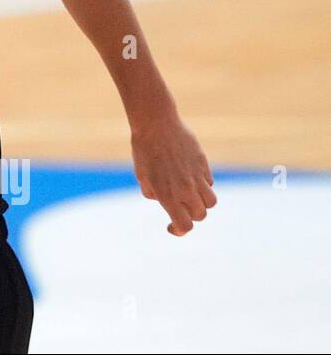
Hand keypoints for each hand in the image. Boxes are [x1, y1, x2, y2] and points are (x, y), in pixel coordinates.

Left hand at [130, 110, 216, 235]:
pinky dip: (202, 184)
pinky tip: (189, 174)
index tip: (172, 226)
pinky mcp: (203, 164)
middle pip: (200, 215)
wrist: (156, 125)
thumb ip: (154, 193)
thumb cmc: (144, 151)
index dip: (179, 230)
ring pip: (211, 202)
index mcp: (168, 195)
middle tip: (180, 208)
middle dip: (191, 215)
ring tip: (189, 193)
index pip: (185, 226)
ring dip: (202, 202)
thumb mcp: (143, 176)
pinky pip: (209, 182)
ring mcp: (197, 177)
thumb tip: (162, 200)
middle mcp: (185, 189)